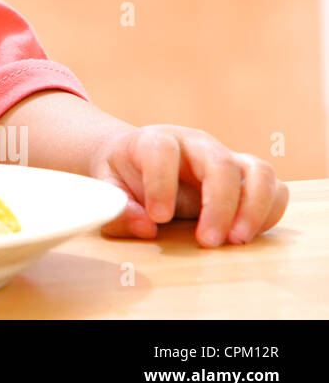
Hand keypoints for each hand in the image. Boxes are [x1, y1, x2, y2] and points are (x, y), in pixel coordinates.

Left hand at [87, 124, 288, 246]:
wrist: (137, 159)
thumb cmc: (123, 174)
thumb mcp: (107, 186)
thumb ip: (118, 207)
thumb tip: (145, 227)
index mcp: (154, 141)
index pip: (162, 150)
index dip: (160, 183)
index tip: (157, 218)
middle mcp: (195, 144)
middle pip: (220, 162)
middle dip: (218, 205)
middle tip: (208, 242)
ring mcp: (225, 157)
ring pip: (258, 171)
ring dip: (254, 208)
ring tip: (236, 240)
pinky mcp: (245, 177)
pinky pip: (275, 187)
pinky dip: (270, 211)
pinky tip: (247, 234)